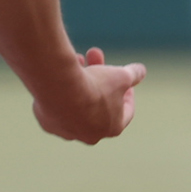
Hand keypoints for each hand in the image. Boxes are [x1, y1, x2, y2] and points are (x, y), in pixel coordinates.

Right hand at [31, 47, 146, 143]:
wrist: (59, 90)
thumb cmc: (95, 85)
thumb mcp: (121, 76)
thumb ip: (133, 75)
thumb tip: (141, 71)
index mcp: (112, 128)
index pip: (125, 111)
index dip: (127, 92)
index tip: (125, 78)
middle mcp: (90, 134)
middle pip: (99, 103)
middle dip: (100, 78)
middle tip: (96, 57)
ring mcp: (67, 130)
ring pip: (77, 104)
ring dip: (81, 81)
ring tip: (78, 58)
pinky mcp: (49, 123)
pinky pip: (57, 106)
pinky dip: (61, 91)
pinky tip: (62, 75)